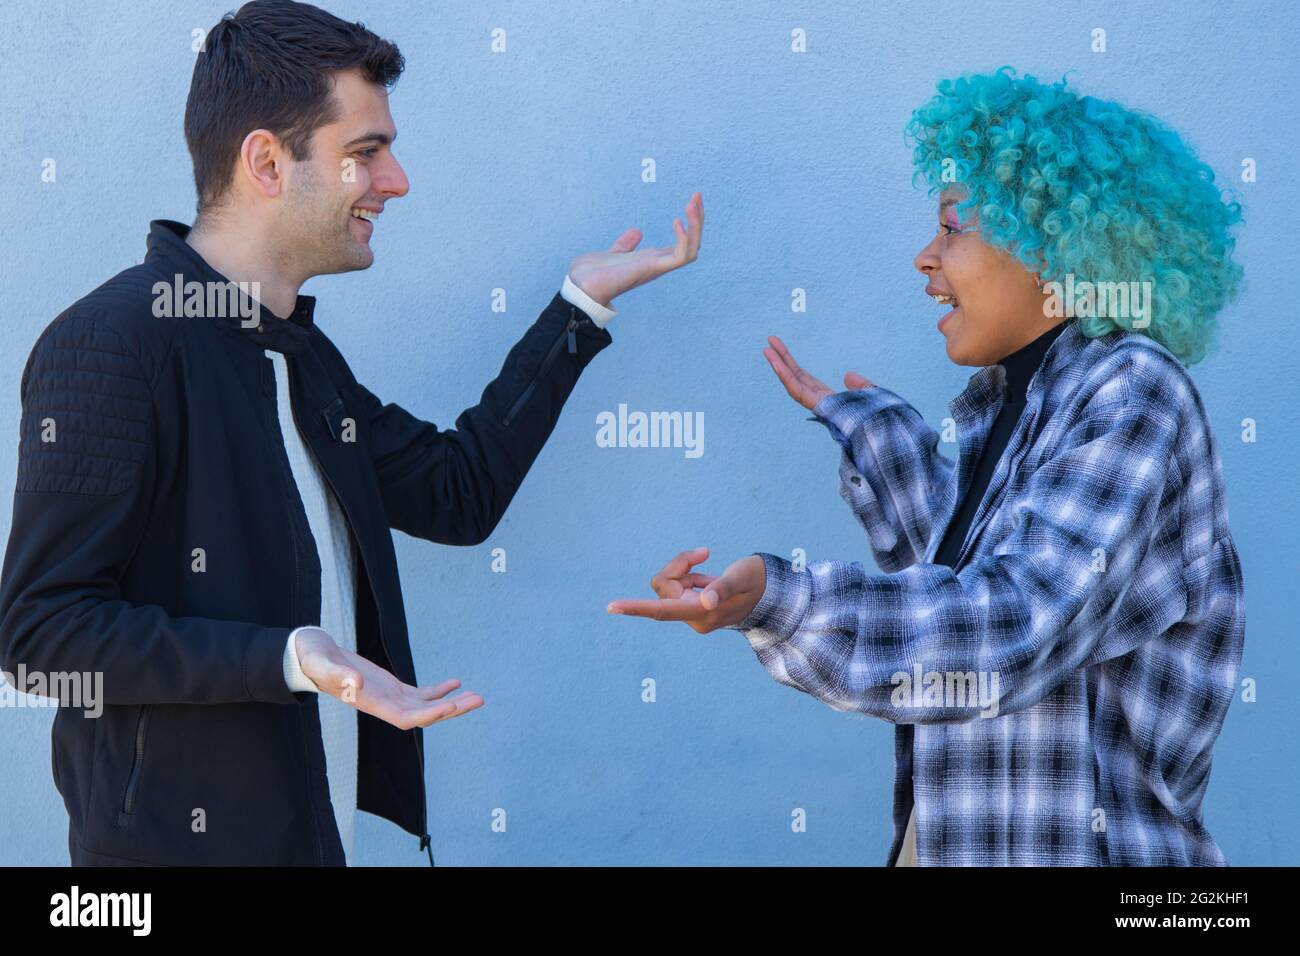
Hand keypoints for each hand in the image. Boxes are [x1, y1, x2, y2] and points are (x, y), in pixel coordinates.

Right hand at [295, 628, 482, 730]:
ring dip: (450, 702)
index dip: (428, 714)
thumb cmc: (312, 659)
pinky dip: (438, 690)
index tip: (451, 707)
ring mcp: (387, 696)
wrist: (307, 656)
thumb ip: (337, 676)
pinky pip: (418, 693)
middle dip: (451, 709)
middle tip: (479, 699)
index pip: (405, 717)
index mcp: (369, 702)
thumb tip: (357, 687)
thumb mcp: (322, 663)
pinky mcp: (389, 686)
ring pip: (425, 705)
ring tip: (476, 696)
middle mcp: (382, 704)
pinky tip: (455, 683)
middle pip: (423, 715)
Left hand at [567, 192, 703, 305]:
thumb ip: (626, 244)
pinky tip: (677, 221)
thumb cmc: (593, 275)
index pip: (683, 242)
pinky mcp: (651, 268)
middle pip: (692, 244)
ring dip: (696, 226)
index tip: (693, 200)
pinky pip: (679, 257)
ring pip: (691, 250)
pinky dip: (684, 239)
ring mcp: (656, 267)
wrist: (581, 287)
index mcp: (652, 260)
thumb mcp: (613, 253)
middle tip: (697, 195)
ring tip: (692, 203)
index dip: (691, 222)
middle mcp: (658, 264)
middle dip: (698, 219)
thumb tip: (637, 232)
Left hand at [605, 546, 765, 633]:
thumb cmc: (757, 581)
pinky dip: (688, 573)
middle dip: (678, 565)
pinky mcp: (691, 605)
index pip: (662, 611)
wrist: (769, 591)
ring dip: (683, 568)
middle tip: (703, 552)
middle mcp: (693, 617)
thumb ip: (721, 588)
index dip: (636, 607)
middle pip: (664, 587)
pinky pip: (676, 584)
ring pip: (668, 584)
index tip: (612, 607)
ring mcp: (691, 613)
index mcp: (702, 613)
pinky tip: (707, 575)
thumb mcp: (741, 578)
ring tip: (706, 561)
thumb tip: (704, 600)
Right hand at [763, 335, 872, 410]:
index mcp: (829, 399)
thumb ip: (861, 384)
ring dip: (778, 366)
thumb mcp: (870, 394)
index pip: (804, 378)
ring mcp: (818, 406)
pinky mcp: (818, 407)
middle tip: (769, 342)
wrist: (882, 428)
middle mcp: (820, 402)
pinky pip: (798, 392)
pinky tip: (777, 364)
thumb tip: (848, 375)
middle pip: (795, 377)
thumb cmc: (878, 417)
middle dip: (782, 360)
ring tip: (766, 350)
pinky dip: (786, 377)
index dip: (792, 364)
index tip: (781, 351)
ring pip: (792, 383)